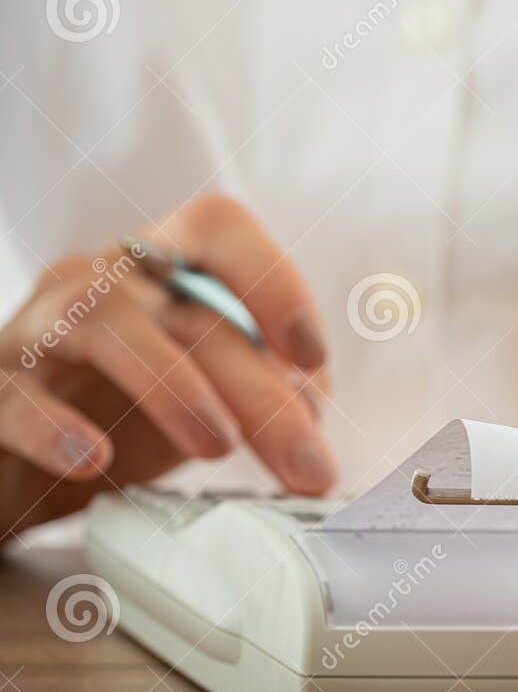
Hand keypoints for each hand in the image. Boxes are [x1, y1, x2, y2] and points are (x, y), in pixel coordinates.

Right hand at [0, 194, 336, 540]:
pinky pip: (15, 395)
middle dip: (258, 386)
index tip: (313, 355)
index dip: (272, 278)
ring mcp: (36, 329)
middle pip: (185, 306)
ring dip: (172, 383)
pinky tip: (96, 459)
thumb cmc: (104, 410)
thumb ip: (253, 388)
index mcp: (152, 269)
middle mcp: (96, 280)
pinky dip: (56, 426)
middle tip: (306, 459)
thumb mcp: (192, 395)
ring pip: (104, 318)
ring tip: (217, 446)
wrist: (9, 463)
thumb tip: (312, 407)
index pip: (217, 227)